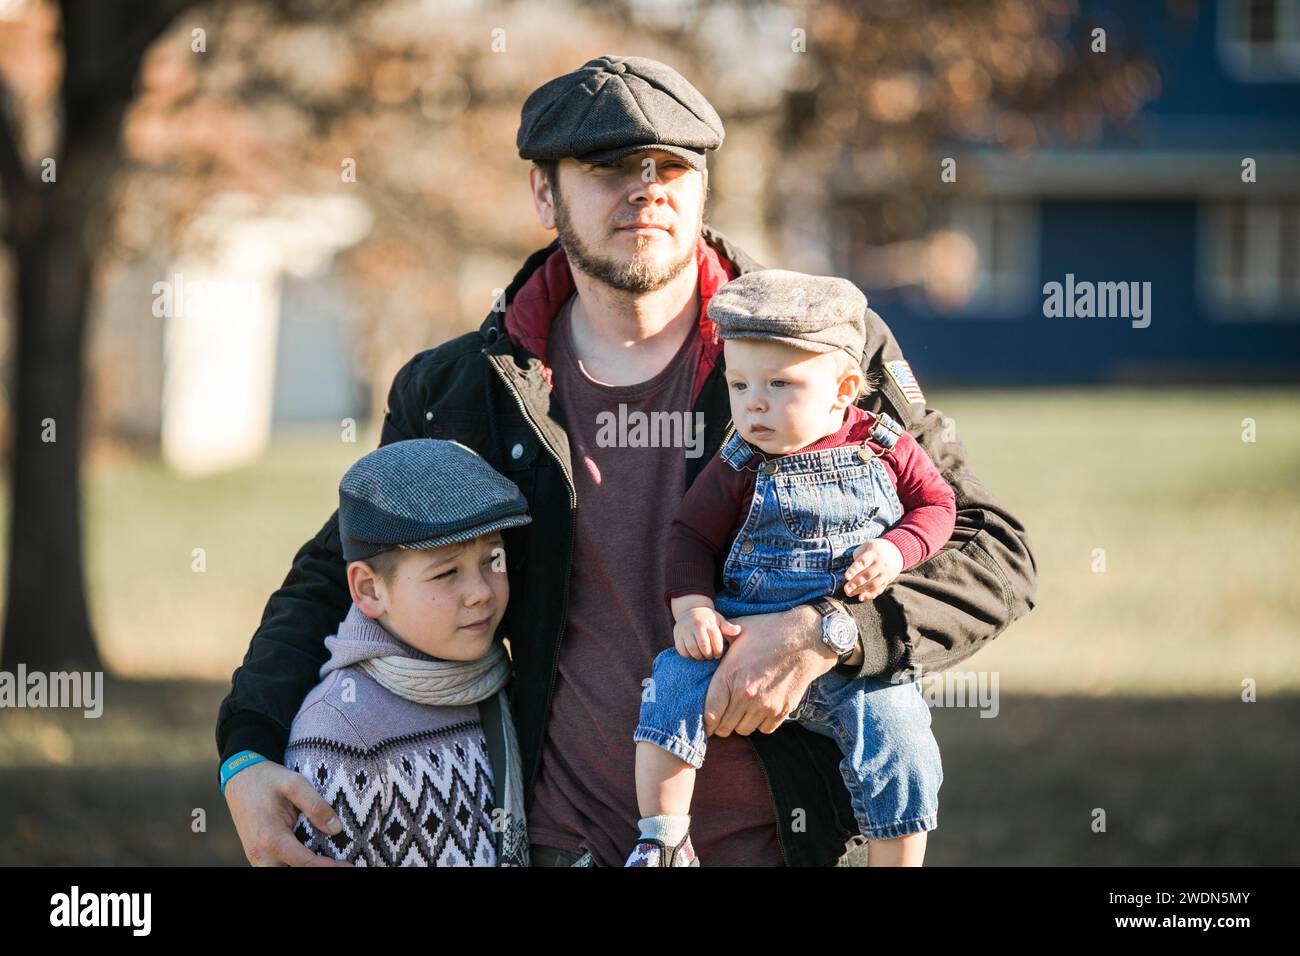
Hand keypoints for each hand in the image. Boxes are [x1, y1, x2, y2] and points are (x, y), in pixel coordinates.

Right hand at [224, 760, 353, 866]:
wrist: (239, 777)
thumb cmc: (267, 779)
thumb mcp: (294, 783)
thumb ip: (316, 805)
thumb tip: (336, 829)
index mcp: (271, 837)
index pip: (306, 863)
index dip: (329, 867)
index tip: (351, 867)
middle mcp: (261, 853)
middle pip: (292, 873)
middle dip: (315, 870)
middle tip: (340, 863)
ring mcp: (256, 856)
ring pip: (282, 872)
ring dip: (304, 867)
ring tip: (327, 860)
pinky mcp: (257, 855)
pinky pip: (276, 867)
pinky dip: (294, 865)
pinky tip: (312, 857)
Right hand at [675, 606, 741, 659]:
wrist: (690, 610)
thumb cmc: (708, 619)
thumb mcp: (719, 620)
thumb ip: (728, 627)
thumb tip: (738, 630)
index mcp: (708, 622)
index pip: (715, 641)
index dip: (718, 651)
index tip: (718, 654)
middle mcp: (696, 625)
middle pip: (703, 646)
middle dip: (708, 655)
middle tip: (710, 656)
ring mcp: (685, 630)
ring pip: (692, 649)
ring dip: (699, 656)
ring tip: (702, 656)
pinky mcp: (677, 635)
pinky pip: (682, 650)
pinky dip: (688, 655)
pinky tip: (693, 654)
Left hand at [703, 604, 833, 736]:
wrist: (806, 639)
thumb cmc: (769, 631)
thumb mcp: (738, 631)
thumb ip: (718, 641)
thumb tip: (706, 644)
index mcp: (730, 675)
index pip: (710, 713)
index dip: (705, 722)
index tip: (706, 722)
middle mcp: (746, 695)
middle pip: (724, 726)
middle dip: (720, 723)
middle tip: (723, 716)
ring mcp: (766, 705)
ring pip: (743, 730)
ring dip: (740, 723)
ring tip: (741, 710)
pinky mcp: (782, 710)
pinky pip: (764, 729)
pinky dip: (759, 723)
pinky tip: (759, 709)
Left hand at [843, 539, 902, 600]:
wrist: (896, 552)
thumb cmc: (875, 549)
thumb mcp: (866, 546)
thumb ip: (857, 557)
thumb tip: (851, 573)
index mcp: (873, 553)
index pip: (863, 562)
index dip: (854, 570)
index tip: (846, 577)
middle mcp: (880, 564)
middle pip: (868, 575)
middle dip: (856, 583)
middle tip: (846, 589)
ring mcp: (884, 574)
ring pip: (873, 584)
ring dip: (860, 590)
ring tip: (849, 593)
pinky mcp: (886, 581)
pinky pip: (878, 590)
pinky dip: (870, 595)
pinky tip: (861, 597)